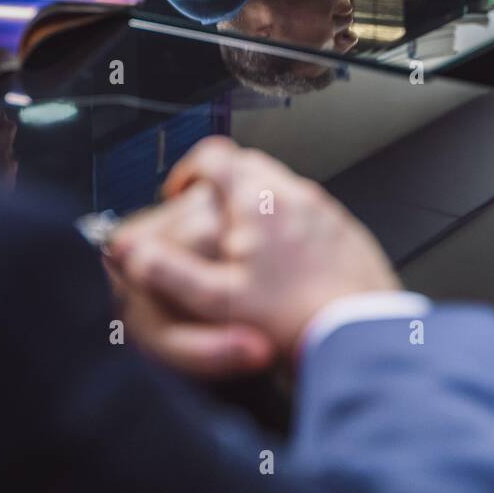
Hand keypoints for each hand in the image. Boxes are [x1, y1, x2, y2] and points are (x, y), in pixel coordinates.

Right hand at [109, 137, 398, 363]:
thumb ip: (170, 273)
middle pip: (249, 165)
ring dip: (257, 200)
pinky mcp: (345, 230)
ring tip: (244, 238)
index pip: (215, 156)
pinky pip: (309, 211)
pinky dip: (290, 222)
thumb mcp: (218, 301)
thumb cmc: (293, 319)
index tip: (182, 191)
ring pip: (282, 186)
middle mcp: (293, 194)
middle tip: (208, 212)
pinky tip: (285, 260)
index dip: (189, 170)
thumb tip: (132, 254)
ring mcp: (323, 210)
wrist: (361, 336)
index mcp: (257, 200)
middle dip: (223, 182)